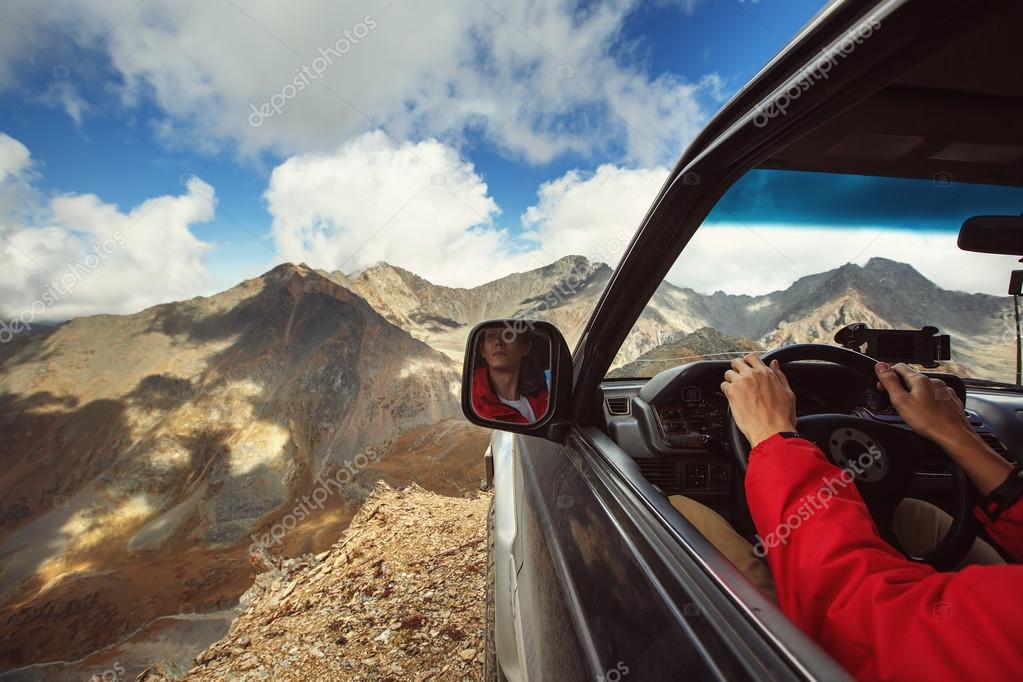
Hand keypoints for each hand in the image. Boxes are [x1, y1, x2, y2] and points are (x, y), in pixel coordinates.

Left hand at [721, 354, 796, 447]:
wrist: (772, 432)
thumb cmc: (782, 417)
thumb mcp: (788, 393)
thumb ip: (779, 375)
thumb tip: (774, 363)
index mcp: (766, 373)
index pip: (752, 357)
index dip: (748, 362)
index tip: (747, 367)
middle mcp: (752, 375)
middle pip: (737, 362)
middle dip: (737, 368)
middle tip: (739, 377)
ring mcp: (740, 383)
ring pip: (728, 373)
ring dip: (731, 379)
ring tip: (736, 389)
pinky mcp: (731, 393)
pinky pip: (723, 385)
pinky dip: (726, 390)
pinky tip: (732, 397)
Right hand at [875, 361, 1013, 493]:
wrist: (954, 434)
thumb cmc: (929, 421)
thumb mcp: (901, 401)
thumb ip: (890, 382)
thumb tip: (880, 365)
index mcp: (920, 380)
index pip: (899, 367)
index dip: (887, 374)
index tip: (882, 385)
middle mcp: (934, 382)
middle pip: (912, 378)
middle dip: (901, 386)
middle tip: (894, 400)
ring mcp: (944, 391)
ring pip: (924, 387)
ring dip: (915, 393)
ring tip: (910, 408)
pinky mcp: (951, 400)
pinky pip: (935, 396)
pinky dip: (928, 400)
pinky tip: (925, 411)